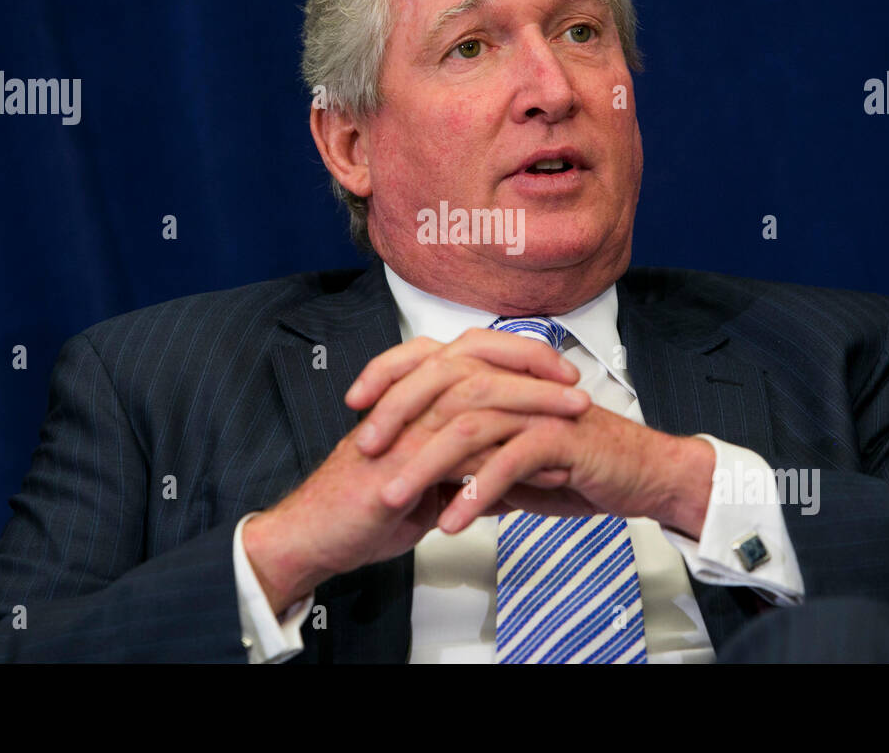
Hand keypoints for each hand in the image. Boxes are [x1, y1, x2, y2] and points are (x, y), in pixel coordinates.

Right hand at [243, 329, 592, 613]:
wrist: (313, 537)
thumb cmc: (358, 508)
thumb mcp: (419, 481)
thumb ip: (459, 469)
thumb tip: (505, 476)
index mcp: (410, 394)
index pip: (469, 351)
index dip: (516, 353)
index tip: (558, 370)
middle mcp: (406, 401)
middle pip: (477, 360)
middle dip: (533, 367)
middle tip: (575, 383)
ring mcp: (403, 429)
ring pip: (477, 398)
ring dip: (533, 405)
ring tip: (574, 417)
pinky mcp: (402, 464)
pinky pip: (465, 451)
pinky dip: (511, 457)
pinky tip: (544, 468)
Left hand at [381, 402, 716, 537]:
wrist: (641, 474)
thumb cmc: (578, 462)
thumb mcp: (509, 455)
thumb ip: (471, 452)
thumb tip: (426, 465)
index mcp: (500, 378)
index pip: (435, 359)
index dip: (391, 372)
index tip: (355, 401)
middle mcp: (516, 384)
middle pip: (444, 383)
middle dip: (398, 415)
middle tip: (366, 449)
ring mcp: (539, 408)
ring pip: (470, 425)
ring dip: (426, 464)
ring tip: (395, 498)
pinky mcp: (562, 438)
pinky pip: (511, 462)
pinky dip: (477, 492)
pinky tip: (454, 521)